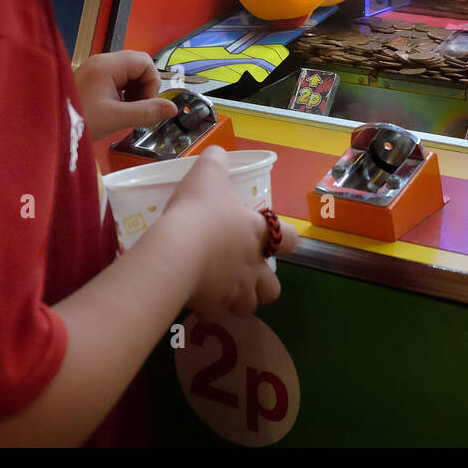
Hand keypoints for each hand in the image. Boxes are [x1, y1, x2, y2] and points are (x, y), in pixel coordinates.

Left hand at [73, 51, 176, 139]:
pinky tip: (116, 110)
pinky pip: (116, 80)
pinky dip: (123, 94)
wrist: (47, 129)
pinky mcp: (91, 79)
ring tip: (126, 112)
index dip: (152, 83)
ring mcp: (95, 69)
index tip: (146, 105)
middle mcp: (102, 62)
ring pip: (128, 73)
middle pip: (138, 65)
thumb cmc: (79, 121)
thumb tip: (172, 108)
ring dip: (134, 92)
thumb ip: (147, 112)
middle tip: (138, 108)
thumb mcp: (116, 118)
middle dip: (144, 87)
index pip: (145, 62)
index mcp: (108, 65)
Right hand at [164, 146, 295, 319]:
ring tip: (219, 287)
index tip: (269, 238)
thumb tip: (217, 153)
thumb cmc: (199, 211)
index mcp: (258, 235)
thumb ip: (215, 162)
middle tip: (242, 271)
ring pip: (248, 307)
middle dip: (261, 285)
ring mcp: (236, 292)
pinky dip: (209, 308)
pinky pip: (216, 314)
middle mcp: (254, 268)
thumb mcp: (207, 175)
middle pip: (273, 289)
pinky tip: (196, 297)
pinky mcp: (213, 309)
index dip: (284, 239)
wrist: (176, 251)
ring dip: (238, 299)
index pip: (290, 240)